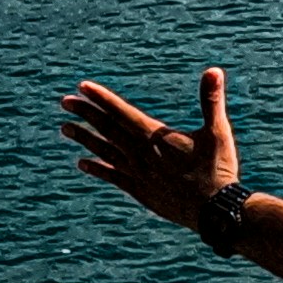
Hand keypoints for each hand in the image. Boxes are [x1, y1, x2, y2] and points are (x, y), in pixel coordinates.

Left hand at [63, 66, 240, 232]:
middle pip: (107, 129)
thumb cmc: (218, 169)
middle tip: (65, 102)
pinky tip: (82, 163)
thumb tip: (213, 70)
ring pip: (104, 152)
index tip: (82, 87)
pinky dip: (96, 168)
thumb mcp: (217, 131)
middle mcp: (140, 154)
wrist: (214, 211)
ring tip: (66, 128)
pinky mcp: (139, 191)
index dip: (101, 98)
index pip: (121, 112)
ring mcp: (137, 173)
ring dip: (85, 139)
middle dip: (85, 113)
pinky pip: (112, 176)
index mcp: (155, 136)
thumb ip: (211, 100)